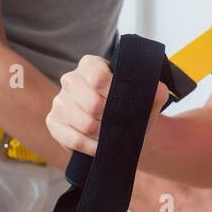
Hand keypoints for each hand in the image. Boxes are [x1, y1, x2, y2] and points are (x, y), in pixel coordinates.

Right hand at [45, 53, 169, 156]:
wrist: (122, 132)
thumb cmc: (133, 110)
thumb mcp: (148, 100)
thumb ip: (156, 92)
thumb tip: (158, 88)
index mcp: (91, 65)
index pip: (97, 75)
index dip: (113, 92)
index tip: (125, 103)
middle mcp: (71, 79)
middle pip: (91, 102)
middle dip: (110, 117)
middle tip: (120, 123)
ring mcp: (59, 101)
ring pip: (83, 122)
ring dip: (103, 134)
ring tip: (112, 134)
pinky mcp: (53, 122)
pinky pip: (73, 139)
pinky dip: (92, 146)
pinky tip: (101, 146)